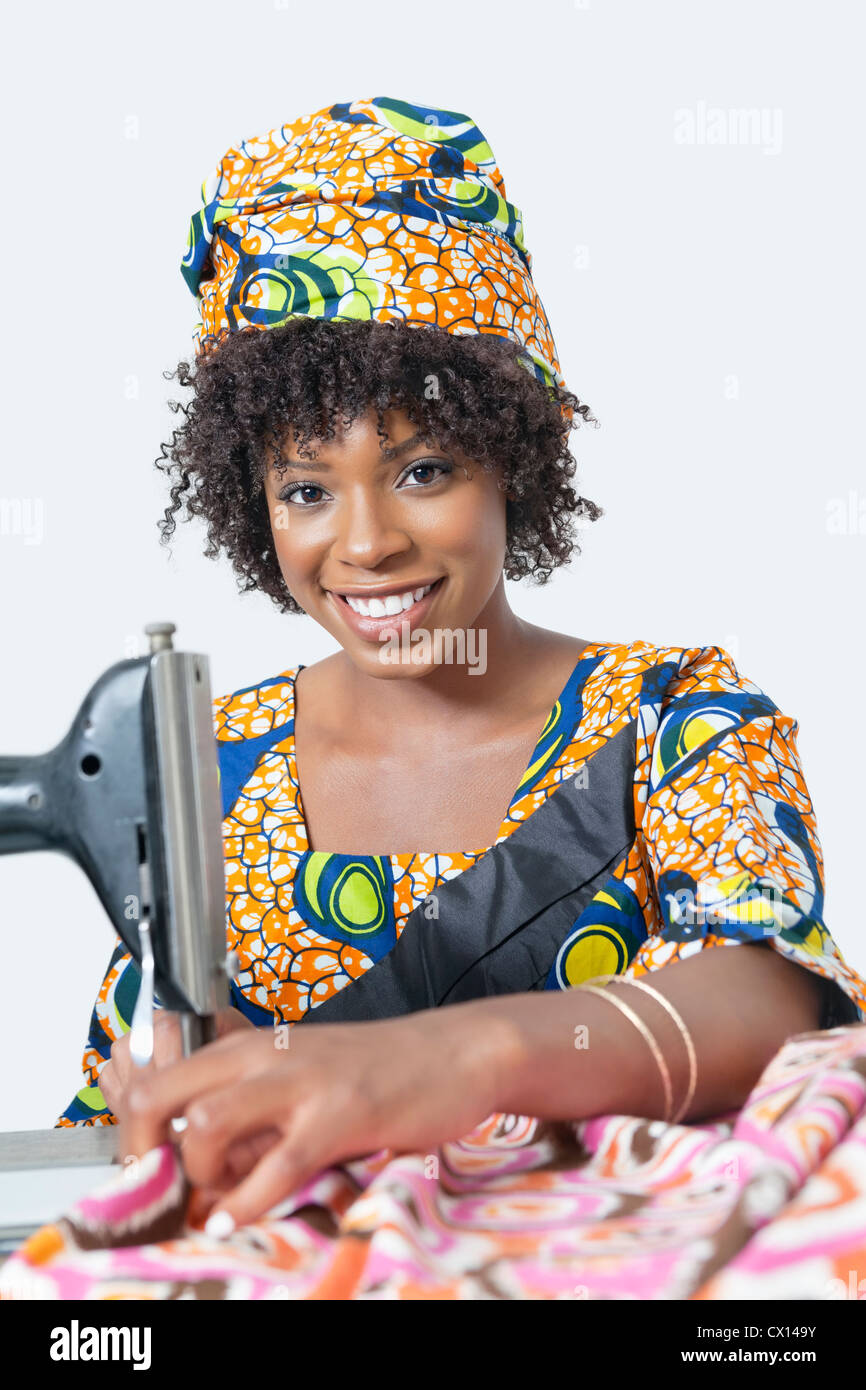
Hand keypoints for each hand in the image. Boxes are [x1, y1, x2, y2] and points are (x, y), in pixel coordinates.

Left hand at [119, 1004, 513, 1232]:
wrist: (453, 1051)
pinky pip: (276, 1167)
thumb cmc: (377, 1068)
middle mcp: (262, 1057)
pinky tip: (239, 1218)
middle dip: (145, 1155)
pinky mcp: (340, 1115)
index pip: (157, 1078)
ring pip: (207, 1126)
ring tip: (218, 1196)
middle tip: (163, 1192)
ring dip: (201, 1174)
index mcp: (247, 1046)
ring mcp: (300, 1083)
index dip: (135, 1132)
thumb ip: (251, 1111)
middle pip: (160, 1095)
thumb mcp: (300, 1077)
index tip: (145, 1170)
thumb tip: (203, 1159)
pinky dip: (247, 1204)